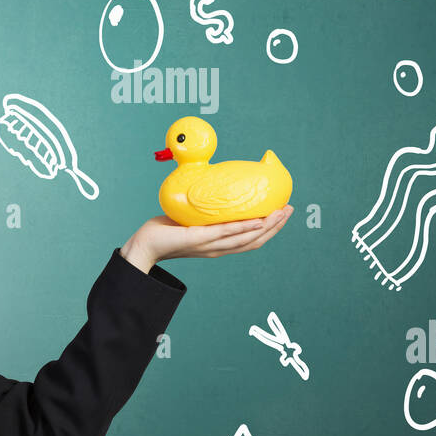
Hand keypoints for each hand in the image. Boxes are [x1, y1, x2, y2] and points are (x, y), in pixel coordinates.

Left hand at [120, 205, 292, 272]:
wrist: (146, 244)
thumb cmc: (167, 230)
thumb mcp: (193, 217)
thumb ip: (206, 209)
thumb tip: (214, 187)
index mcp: (220, 245)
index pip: (251, 239)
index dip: (270, 228)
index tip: (283, 213)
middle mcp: (219, 248)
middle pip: (255, 239)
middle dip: (275, 225)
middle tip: (290, 209)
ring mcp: (210, 245)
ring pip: (246, 237)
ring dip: (267, 225)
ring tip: (281, 212)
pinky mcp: (199, 238)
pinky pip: (226, 232)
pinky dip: (244, 227)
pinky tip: (257, 220)